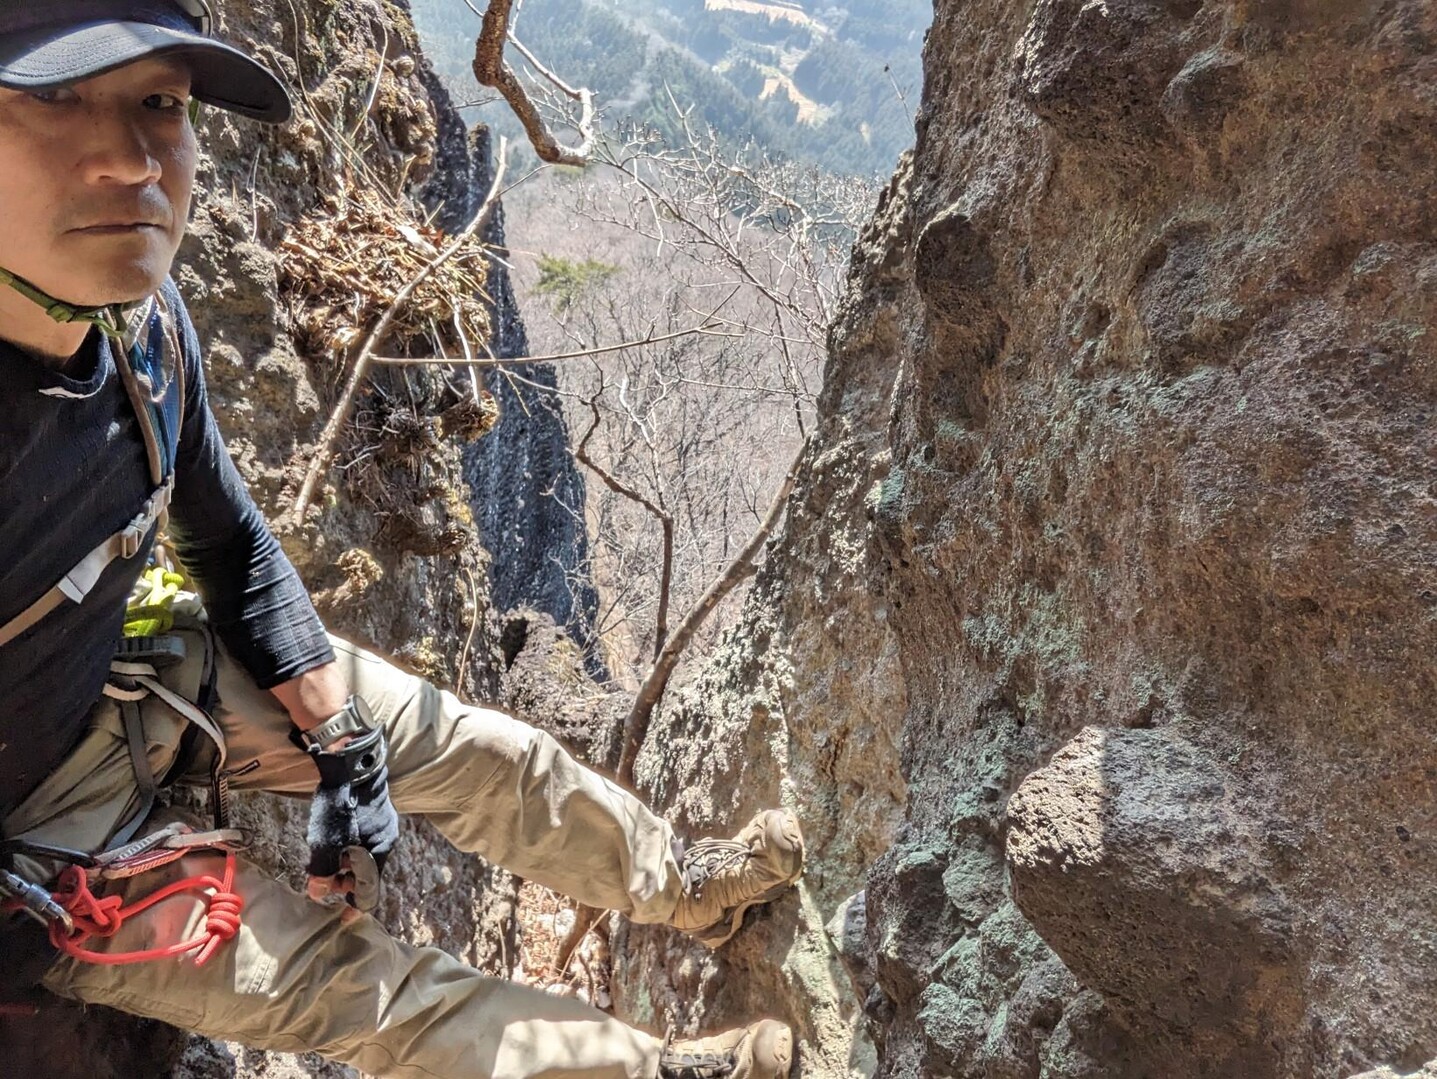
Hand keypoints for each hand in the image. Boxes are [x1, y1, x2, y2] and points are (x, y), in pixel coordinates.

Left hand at [298, 726, 399, 909]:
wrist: (352, 763)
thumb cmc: (339, 803)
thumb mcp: (325, 840)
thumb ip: (323, 870)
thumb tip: (318, 893)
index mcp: (378, 851)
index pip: (369, 890)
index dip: (355, 907)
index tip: (343, 920)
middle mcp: (387, 840)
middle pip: (368, 874)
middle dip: (346, 883)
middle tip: (325, 883)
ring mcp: (385, 825)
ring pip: (366, 857)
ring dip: (348, 865)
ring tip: (328, 860)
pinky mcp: (379, 813)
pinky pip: (366, 841)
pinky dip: (352, 849)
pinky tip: (338, 840)